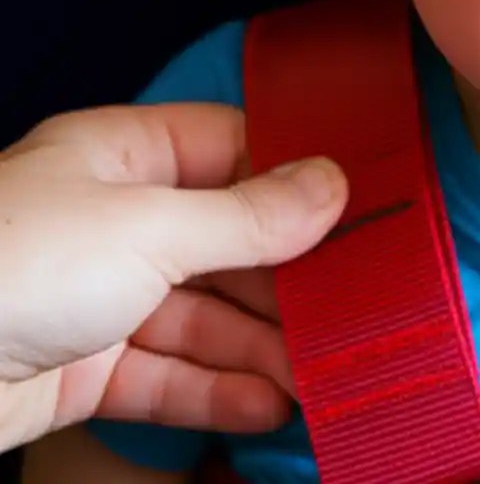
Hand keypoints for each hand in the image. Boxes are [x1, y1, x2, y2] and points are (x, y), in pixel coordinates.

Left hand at [0, 104, 347, 452]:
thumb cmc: (14, 265)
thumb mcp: (148, 229)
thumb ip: (250, 216)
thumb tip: (335, 183)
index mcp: (122, 158)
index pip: (233, 150)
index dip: (299, 176)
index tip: (368, 205)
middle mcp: (116, 221)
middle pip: (228, 244)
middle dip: (291, 282)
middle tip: (358, 308)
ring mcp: (101, 296)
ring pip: (205, 316)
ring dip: (264, 347)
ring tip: (322, 373)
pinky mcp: (88, 367)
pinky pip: (169, 375)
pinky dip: (218, 392)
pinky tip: (268, 405)